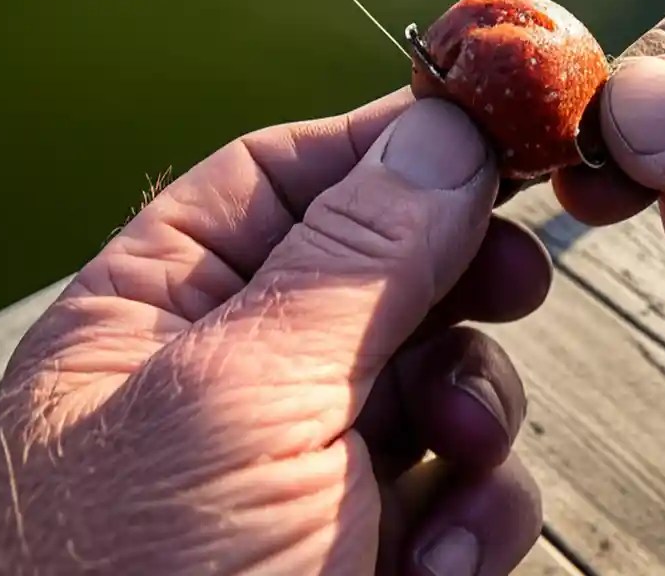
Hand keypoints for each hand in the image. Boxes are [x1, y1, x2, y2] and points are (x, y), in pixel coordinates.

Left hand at [0, 93, 552, 573]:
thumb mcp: (240, 403)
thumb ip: (349, 261)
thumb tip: (440, 137)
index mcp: (152, 326)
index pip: (279, 183)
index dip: (388, 149)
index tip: (494, 132)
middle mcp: (231, 393)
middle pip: (380, 276)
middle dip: (453, 288)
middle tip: (513, 278)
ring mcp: (310, 480)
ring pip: (439, 384)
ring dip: (474, 415)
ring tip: (459, 460)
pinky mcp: (377, 557)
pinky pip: (464, 494)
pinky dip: (477, 521)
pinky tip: (441, 567)